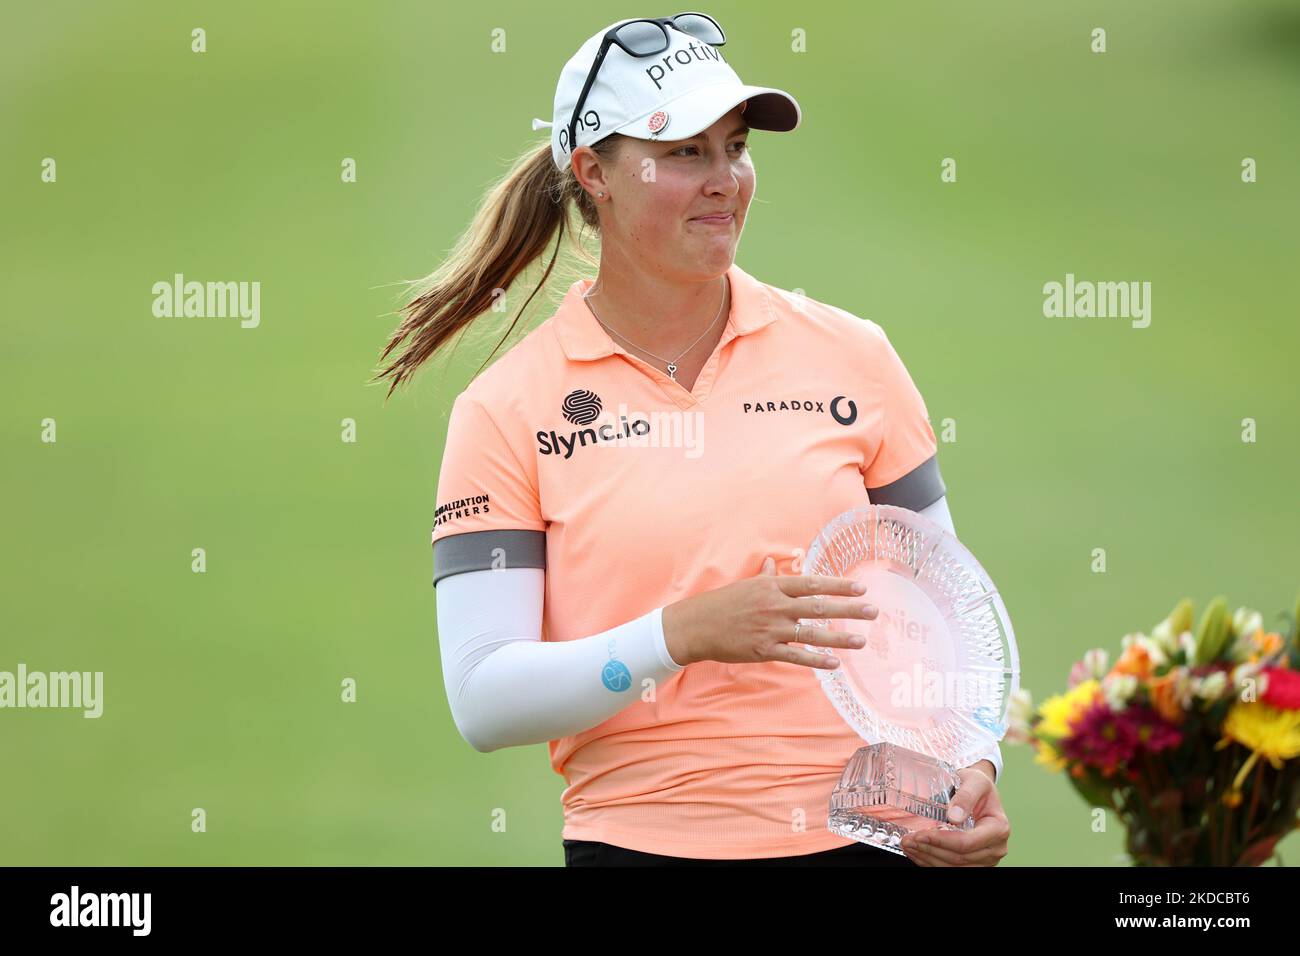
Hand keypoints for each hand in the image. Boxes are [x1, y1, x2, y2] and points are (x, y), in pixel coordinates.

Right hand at [661, 556, 877, 667]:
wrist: (696, 625)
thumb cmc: (722, 603)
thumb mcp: (747, 585)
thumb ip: (767, 577)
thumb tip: (777, 564)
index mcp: (772, 587)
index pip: (812, 584)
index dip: (838, 586)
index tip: (860, 588)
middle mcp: (775, 606)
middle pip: (819, 606)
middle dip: (849, 609)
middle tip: (873, 612)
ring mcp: (770, 629)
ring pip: (811, 633)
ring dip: (839, 638)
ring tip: (861, 640)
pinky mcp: (764, 650)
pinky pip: (796, 656)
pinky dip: (816, 660)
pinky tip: (834, 664)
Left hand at [899, 763, 1009, 865]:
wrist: (979, 791)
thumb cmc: (978, 785)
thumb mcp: (974, 781)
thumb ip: (966, 796)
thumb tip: (954, 816)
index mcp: (999, 828)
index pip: (967, 842)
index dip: (942, 841)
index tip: (921, 834)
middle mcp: (996, 847)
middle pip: (959, 858)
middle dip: (930, 850)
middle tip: (907, 840)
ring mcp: (986, 859)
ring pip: (954, 866)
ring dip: (928, 858)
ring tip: (908, 845)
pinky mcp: (975, 862)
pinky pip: (952, 868)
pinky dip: (931, 862)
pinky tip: (917, 852)